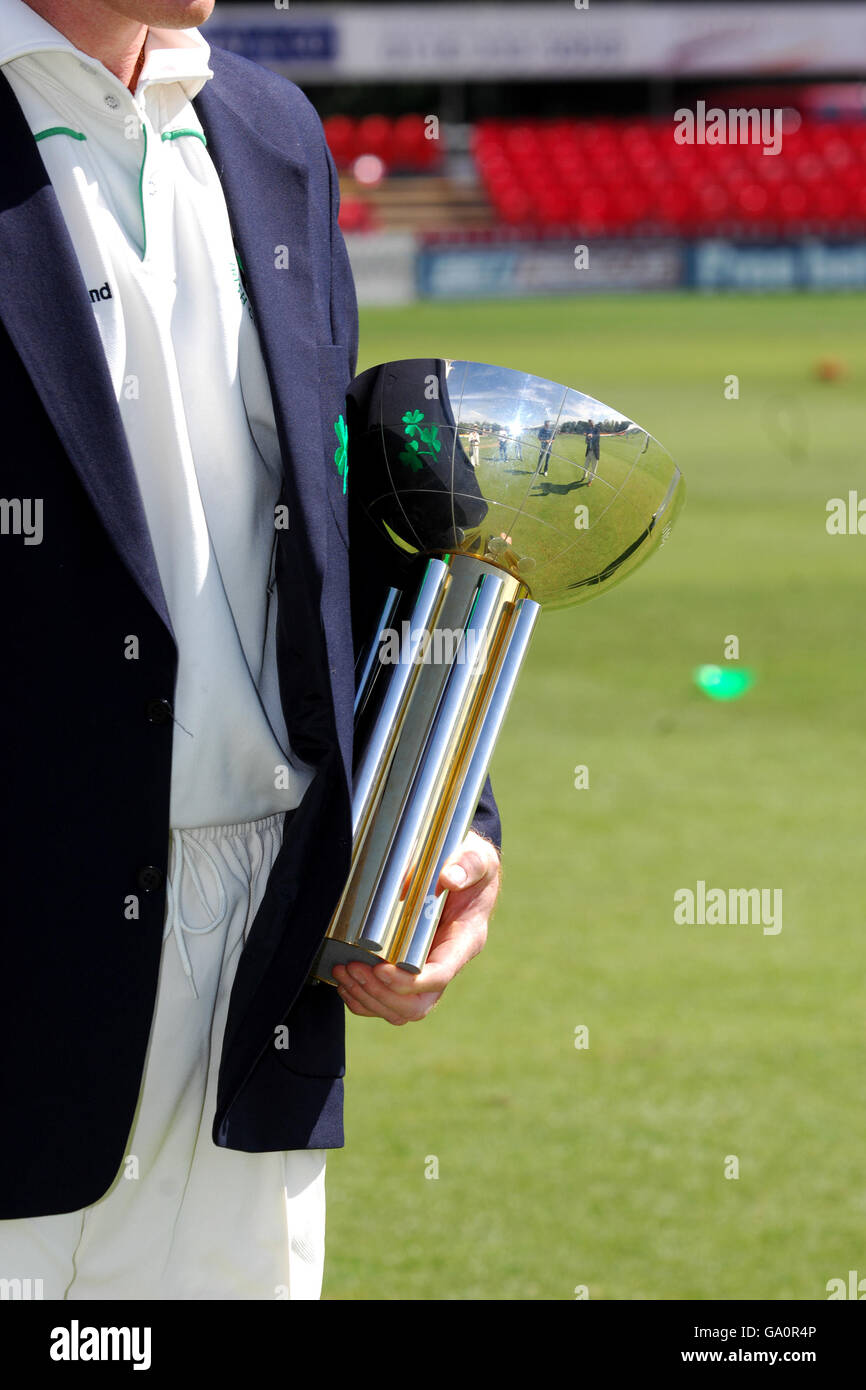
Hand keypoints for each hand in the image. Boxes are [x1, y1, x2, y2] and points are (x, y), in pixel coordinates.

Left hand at [331, 831, 500, 1024]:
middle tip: (352, 967)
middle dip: (381, 994)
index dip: (408, 982)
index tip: (380, 968)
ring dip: (367, 998)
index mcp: (464, 940)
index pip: (439, 976)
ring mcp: (427, 969)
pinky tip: (345, 981)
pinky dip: (363, 999)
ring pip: (399, 1010)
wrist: (464, 868)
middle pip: (417, 1005)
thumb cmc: (471, 863)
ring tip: (343, 970)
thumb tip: (449, 878)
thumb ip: (467, 864)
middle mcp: (446, 962)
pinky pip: (387, 1001)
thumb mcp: (477, 857)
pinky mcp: (408, 969)